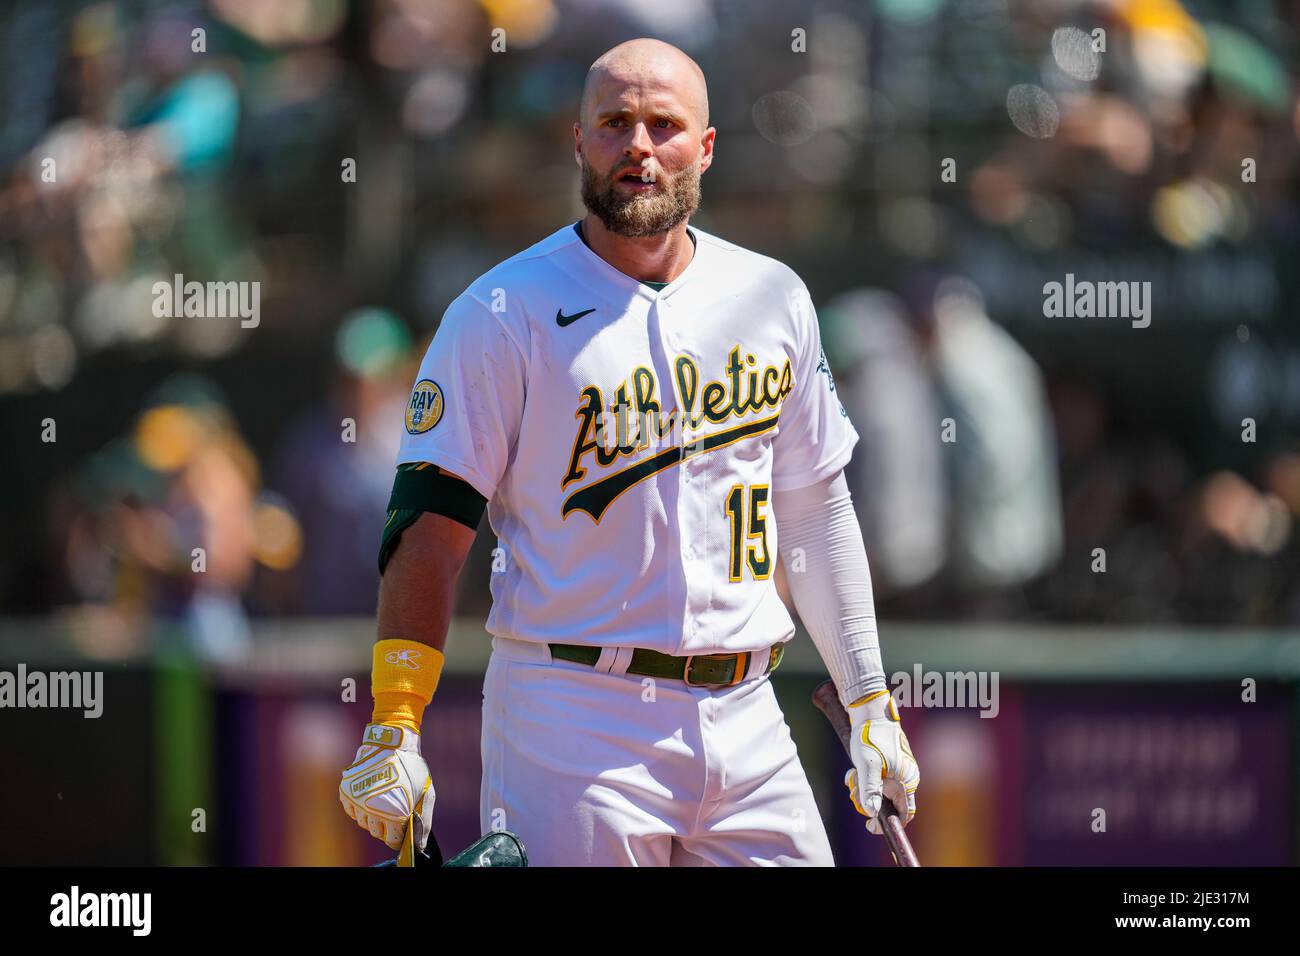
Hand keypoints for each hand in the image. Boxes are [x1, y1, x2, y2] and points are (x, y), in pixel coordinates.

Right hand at [339, 723, 434, 850]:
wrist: (390, 741)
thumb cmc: (410, 767)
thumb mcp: (425, 791)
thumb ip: (424, 819)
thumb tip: (420, 844)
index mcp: (394, 812)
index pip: (391, 840)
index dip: (398, 837)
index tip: (401, 830)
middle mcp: (372, 810)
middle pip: (376, 832)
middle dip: (386, 826)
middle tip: (393, 811)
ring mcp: (357, 801)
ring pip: (363, 823)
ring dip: (372, 817)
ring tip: (382, 800)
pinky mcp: (347, 792)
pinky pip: (351, 811)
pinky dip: (359, 808)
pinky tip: (369, 797)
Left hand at [843, 690, 918, 834]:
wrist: (870, 710)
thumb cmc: (870, 736)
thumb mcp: (866, 766)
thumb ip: (870, 790)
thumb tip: (872, 813)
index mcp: (907, 781)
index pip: (904, 814)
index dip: (889, 822)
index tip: (870, 824)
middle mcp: (906, 776)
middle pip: (889, 802)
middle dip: (869, 800)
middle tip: (853, 790)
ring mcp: (899, 768)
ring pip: (880, 789)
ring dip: (863, 787)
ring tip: (851, 776)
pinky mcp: (889, 761)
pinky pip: (877, 778)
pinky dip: (864, 777)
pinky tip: (852, 770)